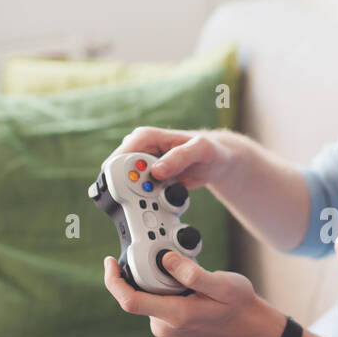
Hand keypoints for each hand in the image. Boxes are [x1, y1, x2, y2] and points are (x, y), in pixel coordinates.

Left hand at [103, 255, 284, 336]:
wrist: (251, 329)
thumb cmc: (240, 306)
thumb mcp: (224, 285)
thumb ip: (193, 274)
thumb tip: (166, 259)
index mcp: (175, 315)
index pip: (129, 301)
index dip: (114, 280)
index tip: (110, 262)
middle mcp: (166, 327)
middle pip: (138, 295)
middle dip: (146, 273)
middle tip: (169, 258)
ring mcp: (168, 330)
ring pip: (150, 299)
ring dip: (160, 283)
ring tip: (188, 276)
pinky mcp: (172, 329)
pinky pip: (160, 305)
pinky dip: (167, 292)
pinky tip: (189, 289)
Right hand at [109, 127, 236, 189]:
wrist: (216, 161)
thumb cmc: (209, 149)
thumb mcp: (200, 150)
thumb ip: (180, 157)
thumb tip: (157, 170)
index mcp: (145, 137)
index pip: (121, 157)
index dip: (124, 176)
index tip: (142, 190)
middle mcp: (139, 150)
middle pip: (122, 176)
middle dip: (138, 190)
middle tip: (161, 192)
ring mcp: (142, 166)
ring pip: (130, 188)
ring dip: (147, 197)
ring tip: (170, 191)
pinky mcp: (148, 179)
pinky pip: (142, 194)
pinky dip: (153, 199)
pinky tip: (169, 194)